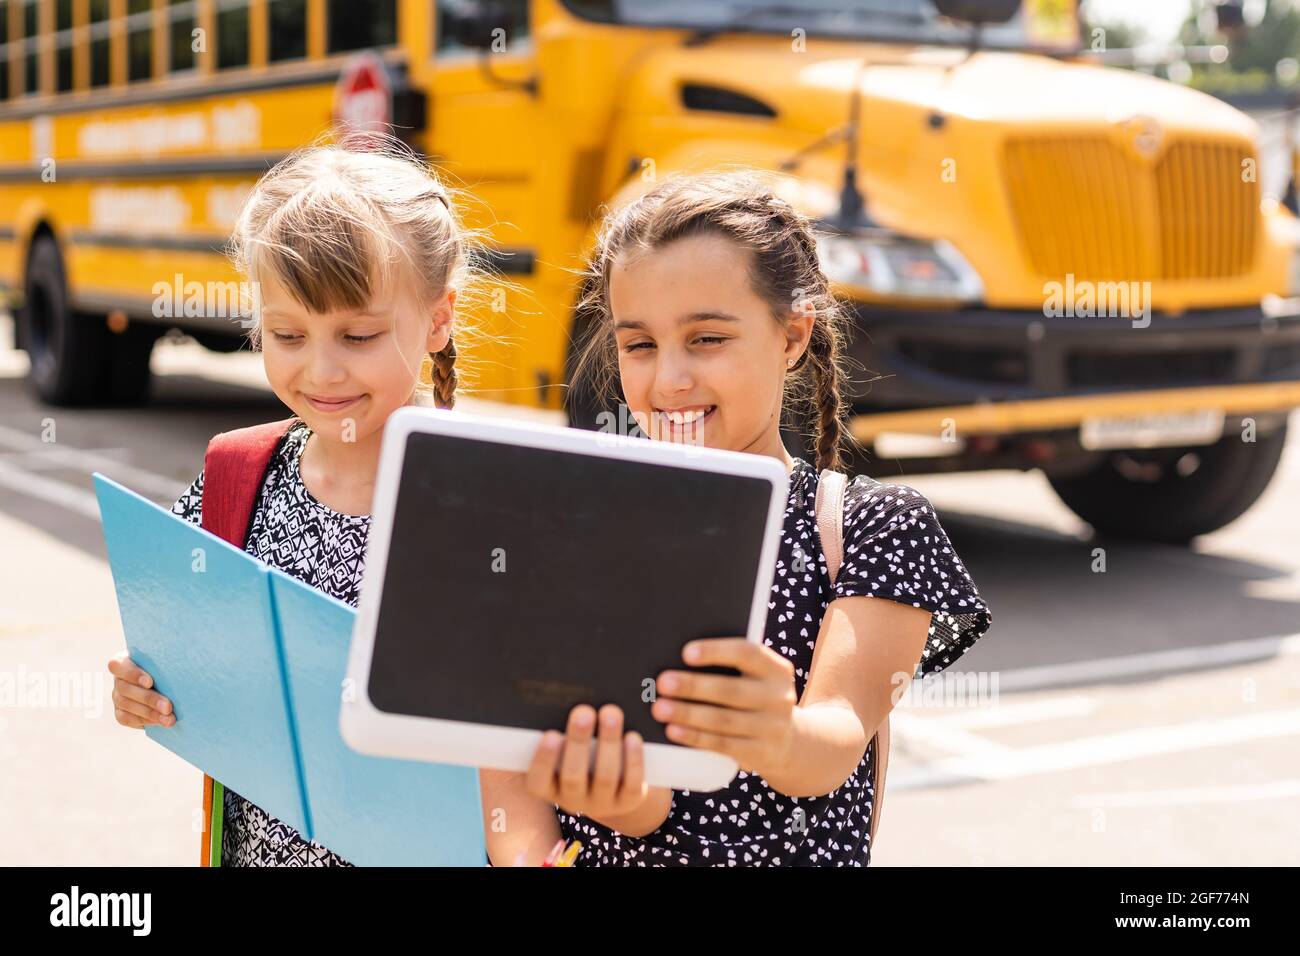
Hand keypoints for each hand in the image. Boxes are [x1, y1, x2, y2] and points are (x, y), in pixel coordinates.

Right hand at [108, 650, 174, 728]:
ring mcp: (117, 696)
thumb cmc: (167, 666)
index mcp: (124, 661)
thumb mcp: (165, 660)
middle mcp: (118, 679)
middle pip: (126, 689)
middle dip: (149, 699)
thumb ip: (167, 660)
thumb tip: (186, 664)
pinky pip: (127, 719)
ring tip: (169, 719)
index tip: (150, 682)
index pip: (117, 665)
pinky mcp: (120, 712)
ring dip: (150, 713)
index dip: (132, 674)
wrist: (168, 684)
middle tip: (168, 707)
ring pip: (127, 705)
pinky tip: (160, 722)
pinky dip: (145, 721)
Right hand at [524, 704, 659, 820]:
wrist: (613, 784)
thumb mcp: (564, 747)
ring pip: (604, 777)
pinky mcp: (628, 801)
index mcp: (548, 786)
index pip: (538, 779)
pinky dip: (632, 759)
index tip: (551, 734)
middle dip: (578, 741)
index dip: (544, 758)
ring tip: (610, 712)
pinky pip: (631, 783)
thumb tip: (561, 692)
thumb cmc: (579, 753)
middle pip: (573, 776)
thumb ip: (560, 728)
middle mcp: (572, 800)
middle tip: (583, 711)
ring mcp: (601, 803)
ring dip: (608, 742)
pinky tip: (633, 736)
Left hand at [653, 638, 797, 775]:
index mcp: (776, 669)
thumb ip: (728, 668)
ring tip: (659, 708)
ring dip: (687, 714)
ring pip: (723, 719)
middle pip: (730, 690)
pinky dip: (695, 737)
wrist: (788, 741)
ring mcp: (773, 727)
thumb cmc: (754, 698)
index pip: (746, 653)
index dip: (715, 652)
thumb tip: (677, 663)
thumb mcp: (754, 679)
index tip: (685, 653)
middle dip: (692, 686)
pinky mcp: (762, 753)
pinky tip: (673, 731)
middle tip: (662, 683)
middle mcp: (779, 697)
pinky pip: (723, 745)